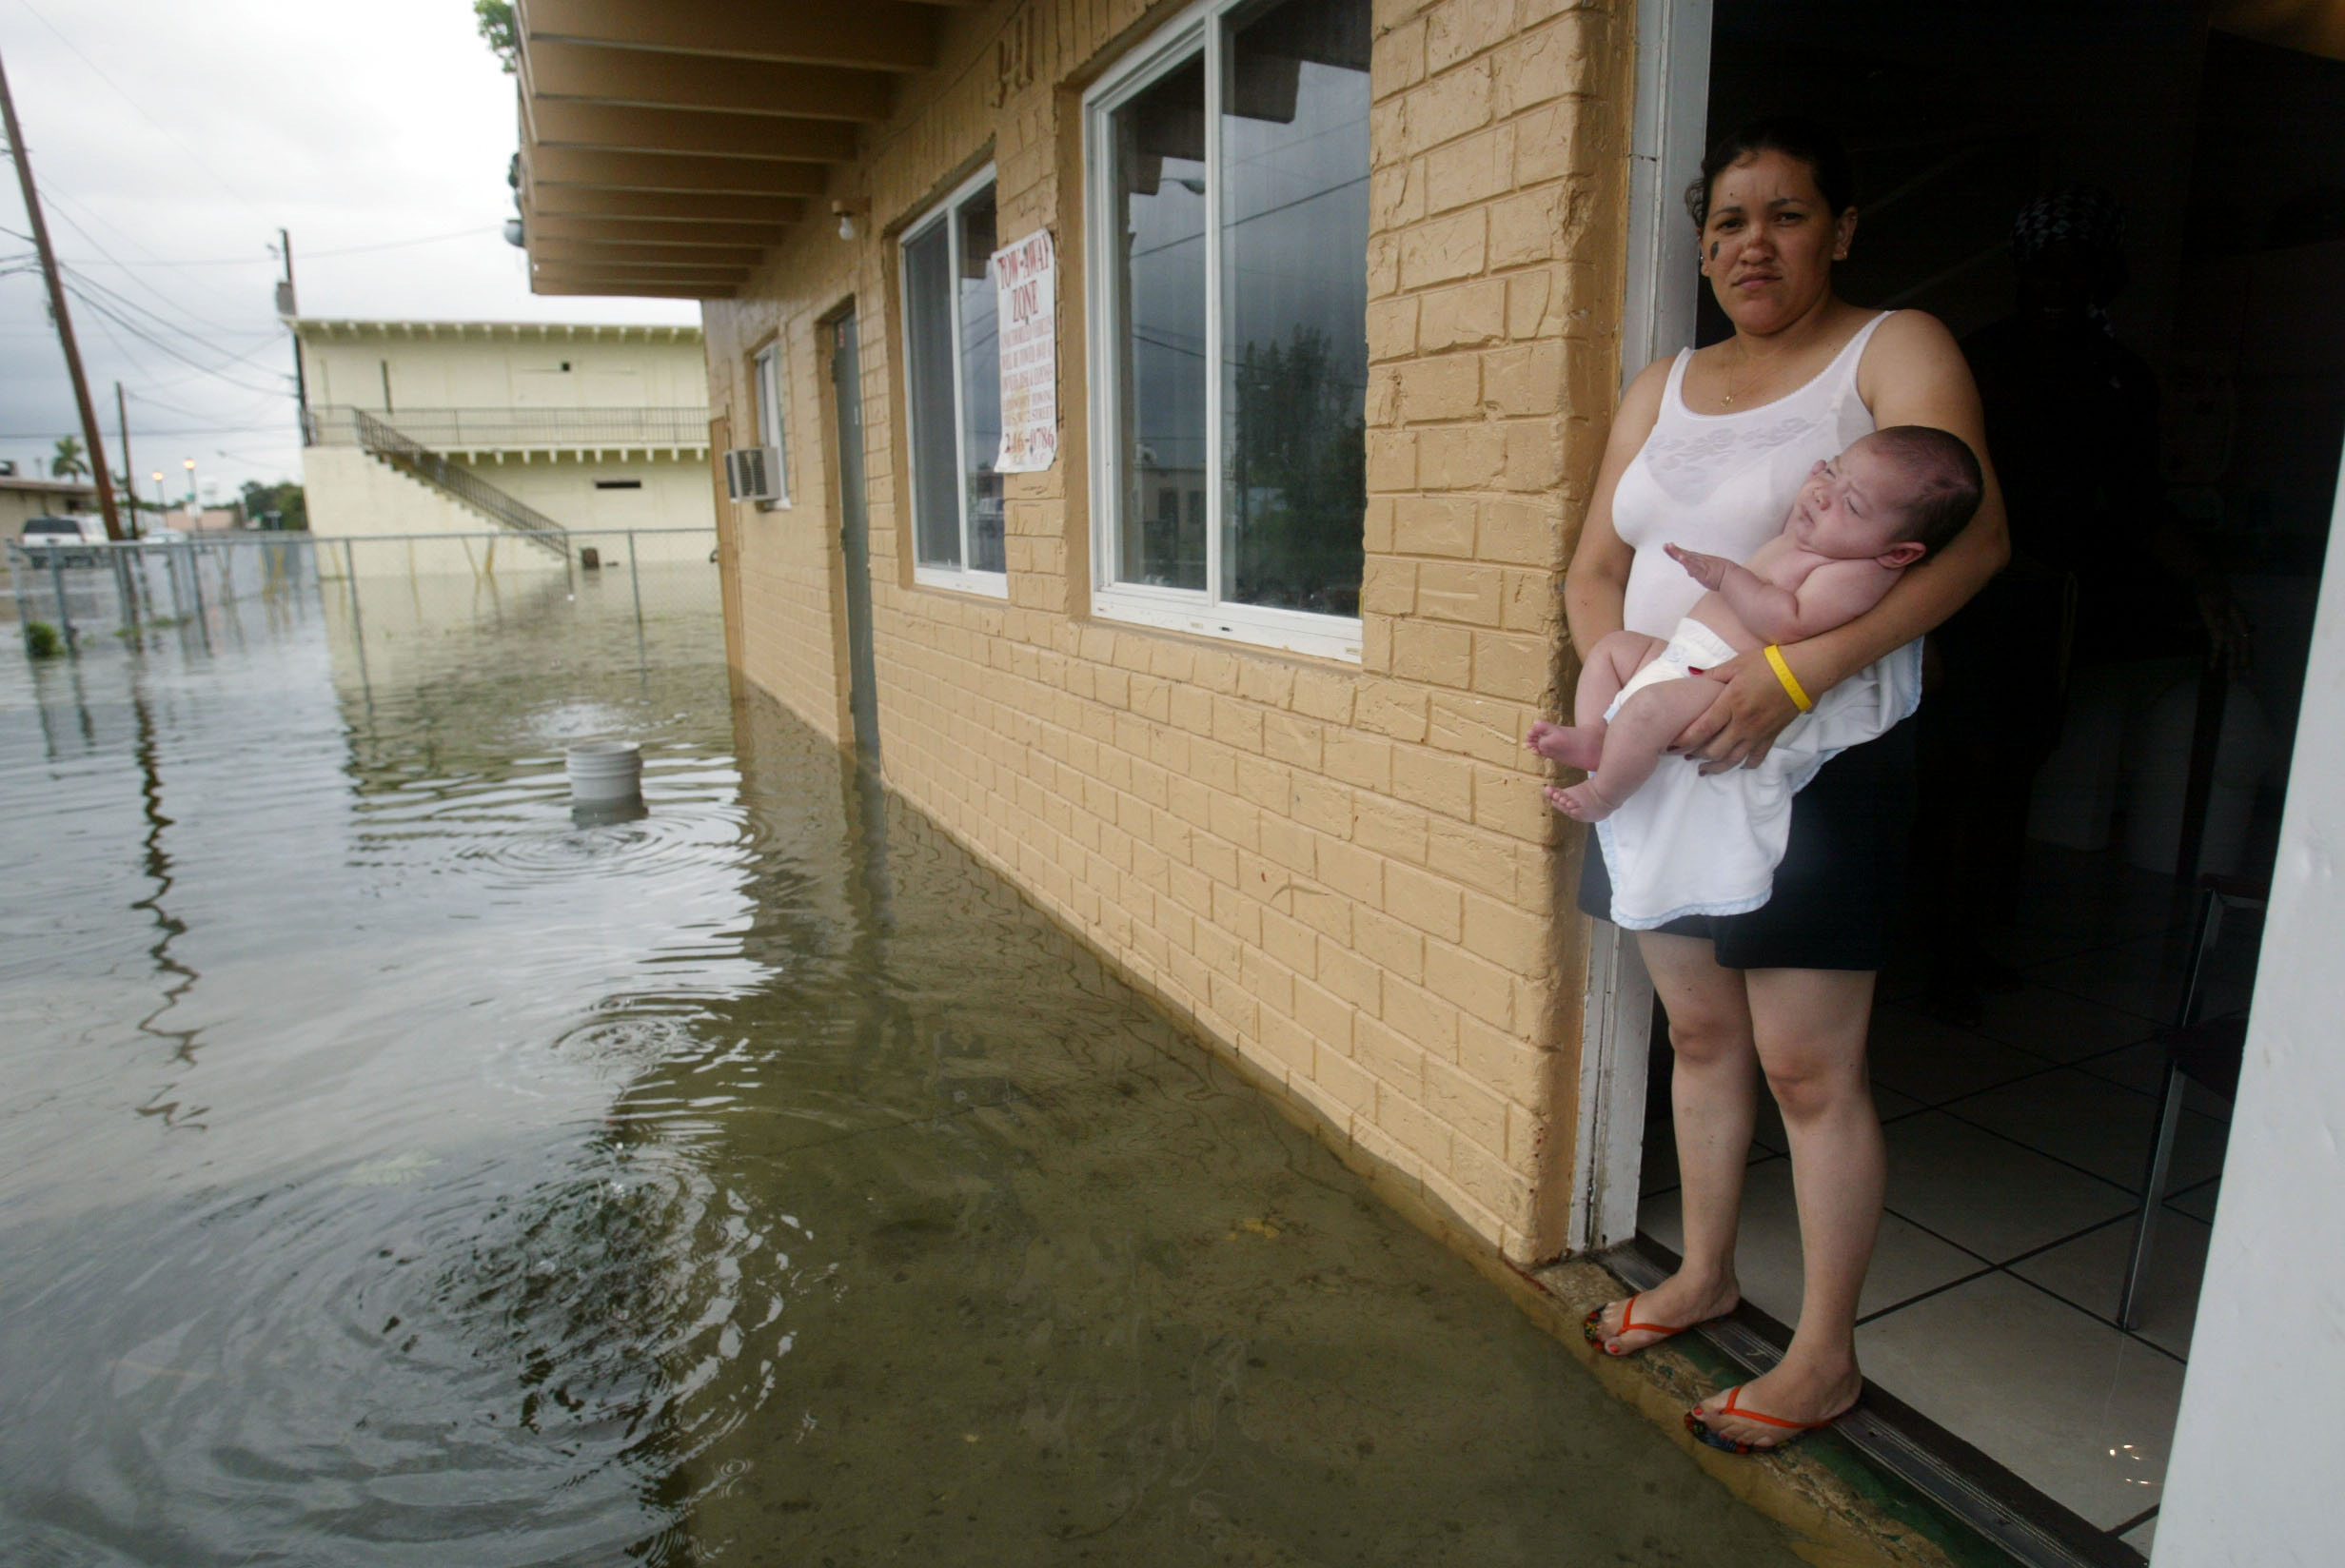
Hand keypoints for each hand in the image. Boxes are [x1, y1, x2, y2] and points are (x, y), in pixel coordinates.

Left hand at [1665, 543, 1729, 590]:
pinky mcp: (1703, 572)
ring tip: (1670, 547)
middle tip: (1665, 545)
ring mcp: (1701, 565)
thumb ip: (1697, 571)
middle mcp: (1699, 561)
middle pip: (1684, 555)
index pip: (1685, 555)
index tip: (1667, 546)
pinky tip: (1681, 557)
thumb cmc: (1721, 574)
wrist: (1731, 577)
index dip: (1675, 551)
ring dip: (1678, 552)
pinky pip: (1694, 567)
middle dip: (1674, 550)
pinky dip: (1687, 562)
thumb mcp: (1707, 572)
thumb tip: (1689, 573)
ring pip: (1687, 558)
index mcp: (1698, 561)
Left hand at [1666, 651, 1800, 772]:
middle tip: (1683, 755)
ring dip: (1716, 768)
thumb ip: (1712, 675)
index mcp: (1730, 704)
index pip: (1702, 729)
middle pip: (1714, 750)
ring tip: (1703, 770)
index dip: (1684, 740)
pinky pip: (1757, 757)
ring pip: (1733, 759)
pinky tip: (1739, 766)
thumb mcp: (1736, 664)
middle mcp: (1742, 724)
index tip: (1671, 744)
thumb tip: (1691, 676)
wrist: (1804, 672)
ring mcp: (1758, 733)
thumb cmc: (1768, 664)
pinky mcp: (1772, 736)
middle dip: (1696, 755)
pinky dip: (1747, 765)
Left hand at [2196, 585, 2252, 674]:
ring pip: (2231, 652)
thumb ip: (2219, 613)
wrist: (2208, 589)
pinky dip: (2215, 657)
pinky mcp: (2216, 634)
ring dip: (2231, 665)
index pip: (2245, 642)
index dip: (2247, 654)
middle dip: (2241, 664)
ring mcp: (2226, 633)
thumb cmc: (2216, 594)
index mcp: (2239, 622)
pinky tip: (2212, 667)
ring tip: (2231, 679)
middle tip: (2241, 677)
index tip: (2247, 667)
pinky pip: (2217, 648)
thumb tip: (2220, 624)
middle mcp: (2235, 630)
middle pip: (2240, 650)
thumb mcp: (2218, 601)